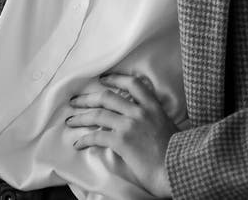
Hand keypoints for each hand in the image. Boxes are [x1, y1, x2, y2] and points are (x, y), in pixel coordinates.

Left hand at [65, 72, 178, 196]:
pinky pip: (97, 136)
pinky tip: (78, 143)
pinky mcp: (122, 141)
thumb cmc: (175, 153)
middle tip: (75, 101)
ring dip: (81, 117)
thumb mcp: (167, 126)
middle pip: (108, 97)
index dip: (115, 79)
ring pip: (99, 114)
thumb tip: (139, 121)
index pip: (133, 84)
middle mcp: (140, 111)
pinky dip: (85, 139)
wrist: (177, 168)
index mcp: (153, 106)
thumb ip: (152, 118)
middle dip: (88, 98)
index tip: (102, 79)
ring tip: (70, 120)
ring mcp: (130, 124)